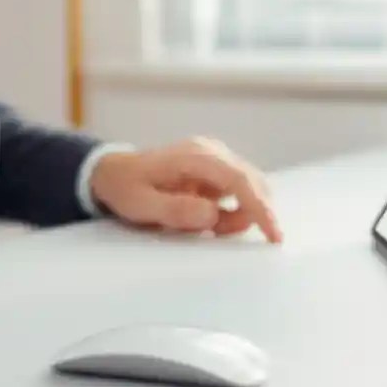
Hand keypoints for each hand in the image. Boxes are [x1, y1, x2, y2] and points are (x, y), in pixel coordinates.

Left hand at [88, 138, 281, 242]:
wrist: (113, 172)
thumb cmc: (125, 188)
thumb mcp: (142, 205)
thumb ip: (176, 210)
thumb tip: (212, 214)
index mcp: (195, 156)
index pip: (239, 180)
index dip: (260, 208)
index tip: (274, 235)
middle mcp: (211, 152)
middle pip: (253, 184)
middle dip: (245, 215)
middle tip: (212, 233)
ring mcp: (216, 158)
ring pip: (248, 191)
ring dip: (233, 216)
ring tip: (196, 222)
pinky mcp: (216, 170)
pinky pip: (236, 194)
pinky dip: (227, 211)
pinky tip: (201, 215)